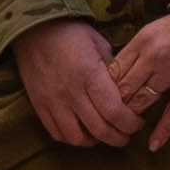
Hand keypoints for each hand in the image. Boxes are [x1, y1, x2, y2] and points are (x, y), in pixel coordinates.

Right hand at [14, 15, 141, 147]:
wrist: (32, 28)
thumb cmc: (70, 32)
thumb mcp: (99, 44)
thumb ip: (113, 69)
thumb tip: (125, 90)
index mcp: (89, 74)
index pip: (114, 111)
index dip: (130, 124)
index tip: (138, 122)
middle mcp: (71, 92)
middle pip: (100, 129)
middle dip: (119, 137)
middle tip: (127, 134)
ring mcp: (53, 101)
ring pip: (77, 138)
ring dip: (96, 141)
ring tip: (105, 133)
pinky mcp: (39, 106)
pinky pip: (57, 133)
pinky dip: (73, 138)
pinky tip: (83, 131)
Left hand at [107, 13, 169, 149]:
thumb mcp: (153, 30)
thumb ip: (135, 50)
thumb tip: (115, 73)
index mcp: (142, 42)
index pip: (114, 70)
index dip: (105, 88)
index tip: (101, 98)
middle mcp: (154, 58)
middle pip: (124, 89)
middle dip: (115, 104)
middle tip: (110, 116)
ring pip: (142, 102)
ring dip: (133, 115)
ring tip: (127, 124)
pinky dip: (162, 131)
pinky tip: (152, 145)